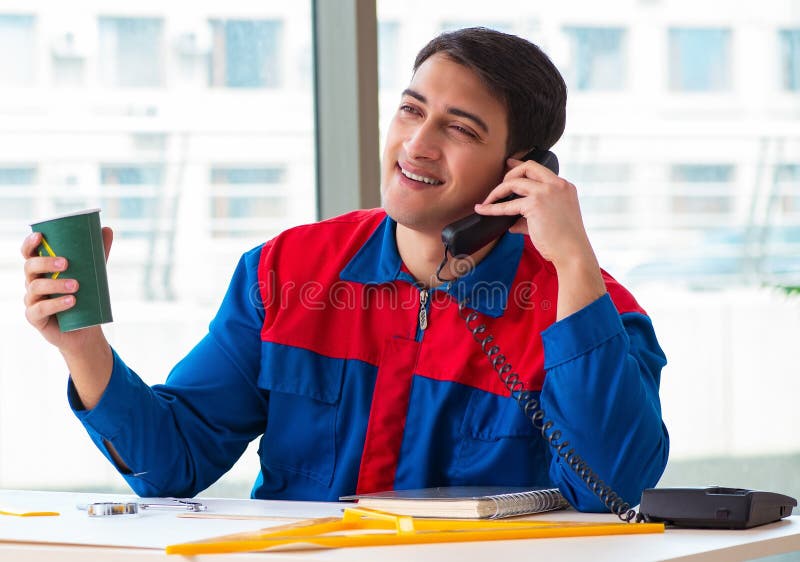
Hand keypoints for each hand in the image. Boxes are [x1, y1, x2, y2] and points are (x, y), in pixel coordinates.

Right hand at [21, 227, 113, 352]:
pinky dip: (55, 304)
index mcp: (42, 269)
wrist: (84, 328)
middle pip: (29, 267)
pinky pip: (39, 309)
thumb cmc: (84, 296)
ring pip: (35, 287)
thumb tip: (107, 229)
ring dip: (55, 284)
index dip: (29, 244)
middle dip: (45, 263)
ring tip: (76, 286)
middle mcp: (33, 282)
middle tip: (66, 263)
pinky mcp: (35, 318)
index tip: (40, 236)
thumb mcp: (92, 273)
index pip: (29, 253)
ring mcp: (32, 300)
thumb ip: (98, 252)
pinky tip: (71, 301)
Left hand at [474, 158, 605, 318]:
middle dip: (510, 173)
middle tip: (498, 186)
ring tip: (488, 200)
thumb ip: (531, 218)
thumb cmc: (564, 242)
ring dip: (498, 190)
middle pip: (528, 167)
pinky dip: (492, 207)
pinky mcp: (535, 204)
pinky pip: (507, 204)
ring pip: (514, 181)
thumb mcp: (551, 222)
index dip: (521, 165)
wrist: (573, 253)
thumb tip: (511, 224)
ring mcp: (546, 192)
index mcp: (564, 187)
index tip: (508, 164)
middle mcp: (557, 185)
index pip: (540, 169)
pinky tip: (483, 209)